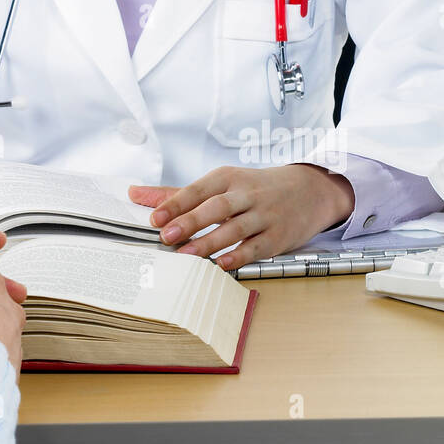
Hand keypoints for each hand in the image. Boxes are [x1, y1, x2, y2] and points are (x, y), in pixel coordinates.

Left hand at [128, 164, 355, 270]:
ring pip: (235, 228)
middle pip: (216, 207)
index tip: (154, 217)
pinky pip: (256, 247)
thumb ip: (178, 193)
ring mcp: (264, 215)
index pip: (198, 189)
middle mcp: (246, 194)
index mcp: (227, 178)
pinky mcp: (277, 237)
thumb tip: (135, 194)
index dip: (175, 203)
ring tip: (186, 255)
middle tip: (166, 236)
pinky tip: (221, 265)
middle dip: (191, 221)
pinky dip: (238, 256)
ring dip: (210, 242)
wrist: (308, 190)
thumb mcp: (220, 183)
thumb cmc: (254, 188)